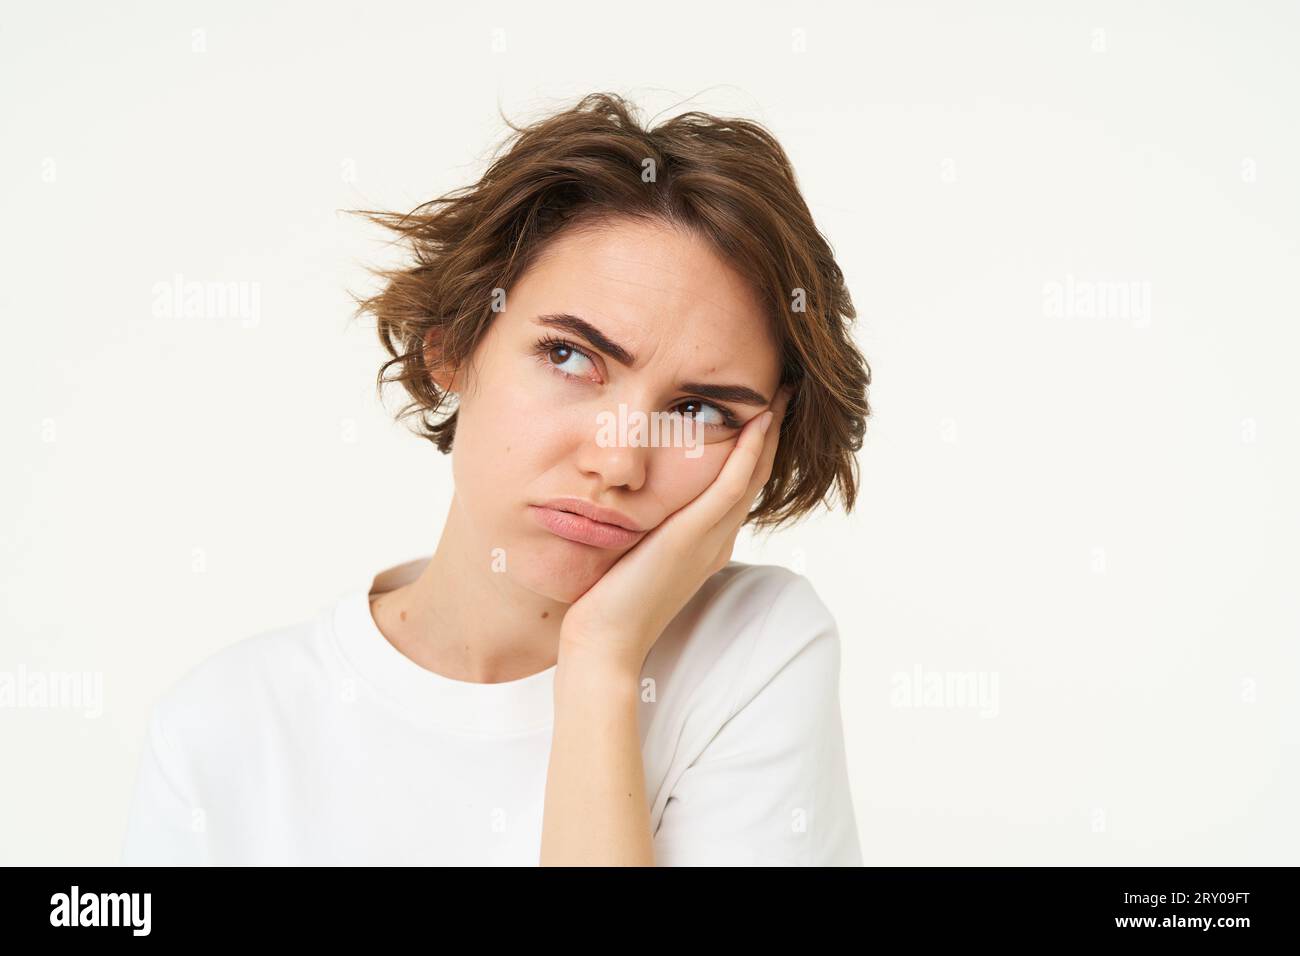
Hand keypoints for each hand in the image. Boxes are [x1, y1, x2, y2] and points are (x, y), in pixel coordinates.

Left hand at [559, 385, 793, 672]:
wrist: (604, 642)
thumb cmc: (607, 602)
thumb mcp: (633, 553)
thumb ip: (644, 527)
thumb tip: (631, 498)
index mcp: (707, 544)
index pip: (739, 486)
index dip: (753, 447)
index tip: (757, 409)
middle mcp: (718, 540)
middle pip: (756, 475)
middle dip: (770, 430)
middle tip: (782, 389)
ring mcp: (711, 539)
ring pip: (752, 475)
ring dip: (768, 431)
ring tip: (780, 393)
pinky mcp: (694, 537)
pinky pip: (731, 486)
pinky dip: (748, 451)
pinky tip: (758, 421)